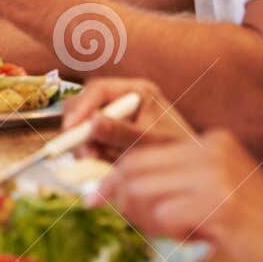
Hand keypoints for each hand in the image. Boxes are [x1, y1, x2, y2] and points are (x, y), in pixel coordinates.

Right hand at [62, 76, 193, 159]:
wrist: (191, 171)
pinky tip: (106, 163)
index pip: (99, 90)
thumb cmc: (177, 152)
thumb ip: (122, 132)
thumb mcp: (149, 142)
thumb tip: (92, 122)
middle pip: (85, 104)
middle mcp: (123, 99)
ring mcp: (116, 116)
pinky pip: (90, 141)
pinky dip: (93, 153)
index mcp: (137, 91)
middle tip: (83, 152)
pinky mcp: (111, 134)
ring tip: (98, 162)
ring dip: (86, 145)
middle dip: (80, 129)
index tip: (70, 129)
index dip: (81, 107)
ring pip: (83, 124)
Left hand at [97, 130, 262, 261]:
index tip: (93, 195)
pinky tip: (198, 236)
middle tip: (138, 222)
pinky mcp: (220, 206)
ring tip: (178, 230)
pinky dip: (169, 233)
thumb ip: (171, 185)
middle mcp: (211, 150)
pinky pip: (164, 217)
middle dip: (122, 199)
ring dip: (147, 220)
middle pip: (134, 168)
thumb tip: (110, 189)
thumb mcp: (213, 193)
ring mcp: (216, 176)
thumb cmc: (258, 228)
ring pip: (143, 193)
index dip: (112, 172)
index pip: (142, 148)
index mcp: (210, 142)